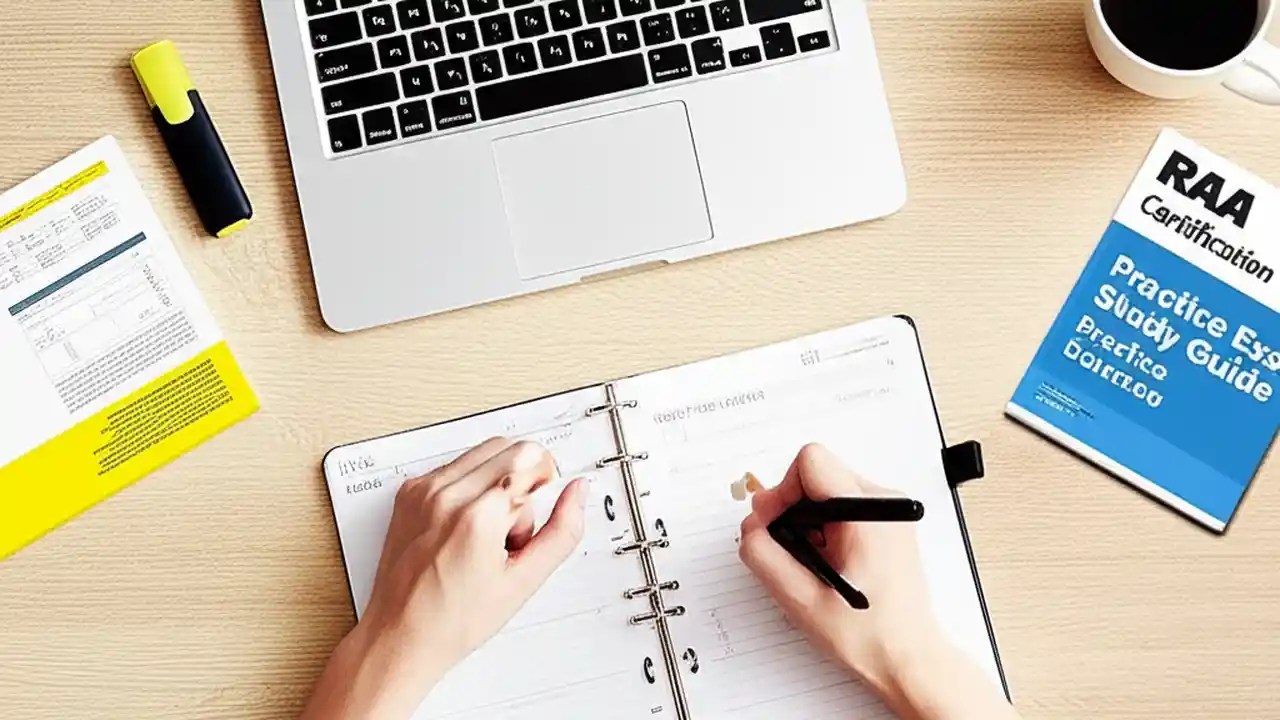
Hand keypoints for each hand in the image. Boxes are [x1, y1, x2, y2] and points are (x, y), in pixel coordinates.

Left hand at [301, 438, 587, 719]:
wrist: (401, 635)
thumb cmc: (451, 620)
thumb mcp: (523, 582)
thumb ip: (562, 532)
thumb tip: (577, 493)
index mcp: (477, 516)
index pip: (530, 457)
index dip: (544, 482)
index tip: (536, 511)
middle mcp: (445, 495)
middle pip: (509, 448)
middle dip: (523, 480)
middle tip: (514, 527)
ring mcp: (422, 491)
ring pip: (482, 453)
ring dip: (496, 481)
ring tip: (490, 529)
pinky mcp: (408, 492)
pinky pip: (454, 467)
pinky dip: (469, 487)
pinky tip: (466, 527)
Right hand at [738, 443, 1016, 719]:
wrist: (908, 657)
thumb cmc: (869, 635)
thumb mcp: (801, 600)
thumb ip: (765, 556)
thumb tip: (750, 526)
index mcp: (869, 514)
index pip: (811, 462)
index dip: (782, 491)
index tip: (777, 525)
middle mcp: (885, 504)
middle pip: (816, 475)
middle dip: (792, 511)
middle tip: (793, 553)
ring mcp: (889, 512)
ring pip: (825, 490)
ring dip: (808, 523)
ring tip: (817, 564)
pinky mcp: (886, 523)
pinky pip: (840, 507)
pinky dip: (824, 530)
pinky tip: (830, 563)